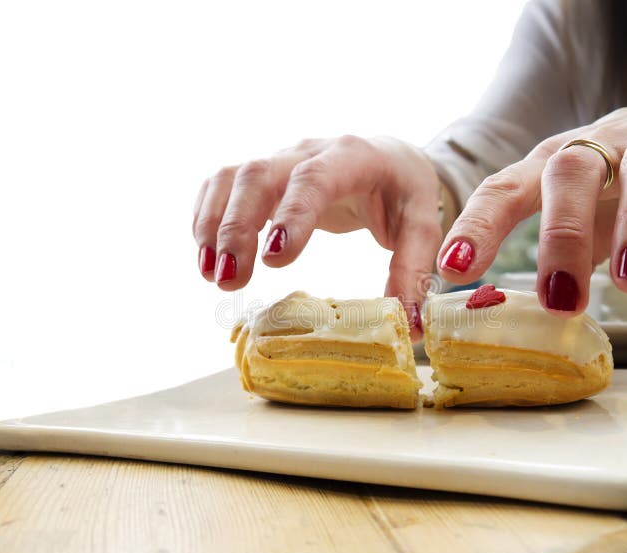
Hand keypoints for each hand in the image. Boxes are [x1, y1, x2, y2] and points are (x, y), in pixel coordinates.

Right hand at [192, 136, 441, 338]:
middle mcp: (310, 151)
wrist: (389, 159)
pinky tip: (206, 256)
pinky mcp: (264, 175)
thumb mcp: (420, 226)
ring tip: (210, 275)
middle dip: (236, 227)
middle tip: (229, 280)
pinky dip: (207, 216)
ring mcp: (281, 160)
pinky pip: (223, 185)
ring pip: (232, 178)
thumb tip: (410, 327)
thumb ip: (413, 270)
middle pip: (259, 175)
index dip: (292, 214)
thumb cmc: (404, 192)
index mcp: (354, 158)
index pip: (316, 178)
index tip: (274, 260)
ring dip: (213, 224)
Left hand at [438, 104, 626, 314]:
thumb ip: (554, 255)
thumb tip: (516, 314)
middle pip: (569, 173)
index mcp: (549, 164)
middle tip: (561, 299)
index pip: (503, 189)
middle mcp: (596, 144)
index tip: (454, 270)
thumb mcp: (576, 212)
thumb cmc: (615, 185)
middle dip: (561, 236)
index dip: (477, 226)